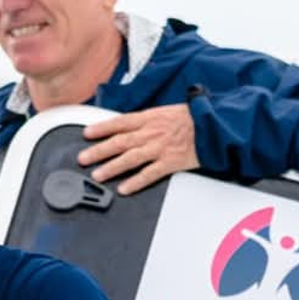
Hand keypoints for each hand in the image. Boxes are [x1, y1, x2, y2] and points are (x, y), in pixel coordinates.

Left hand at [78, 104, 199, 194]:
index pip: (120, 122)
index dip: (101, 128)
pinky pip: (149, 174)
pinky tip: (124, 188)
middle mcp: (151, 133)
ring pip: (130, 158)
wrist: (215, 125)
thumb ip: (149, 120)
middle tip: (83, 158)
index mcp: (150, 118)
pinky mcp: (171, 162)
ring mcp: (160, 148)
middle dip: (99, 151)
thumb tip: (133, 125)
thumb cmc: (194, 117)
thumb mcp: (167, 111)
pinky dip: (136, 182)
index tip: (87, 133)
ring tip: (98, 175)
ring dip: (112, 167)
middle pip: (120, 142)